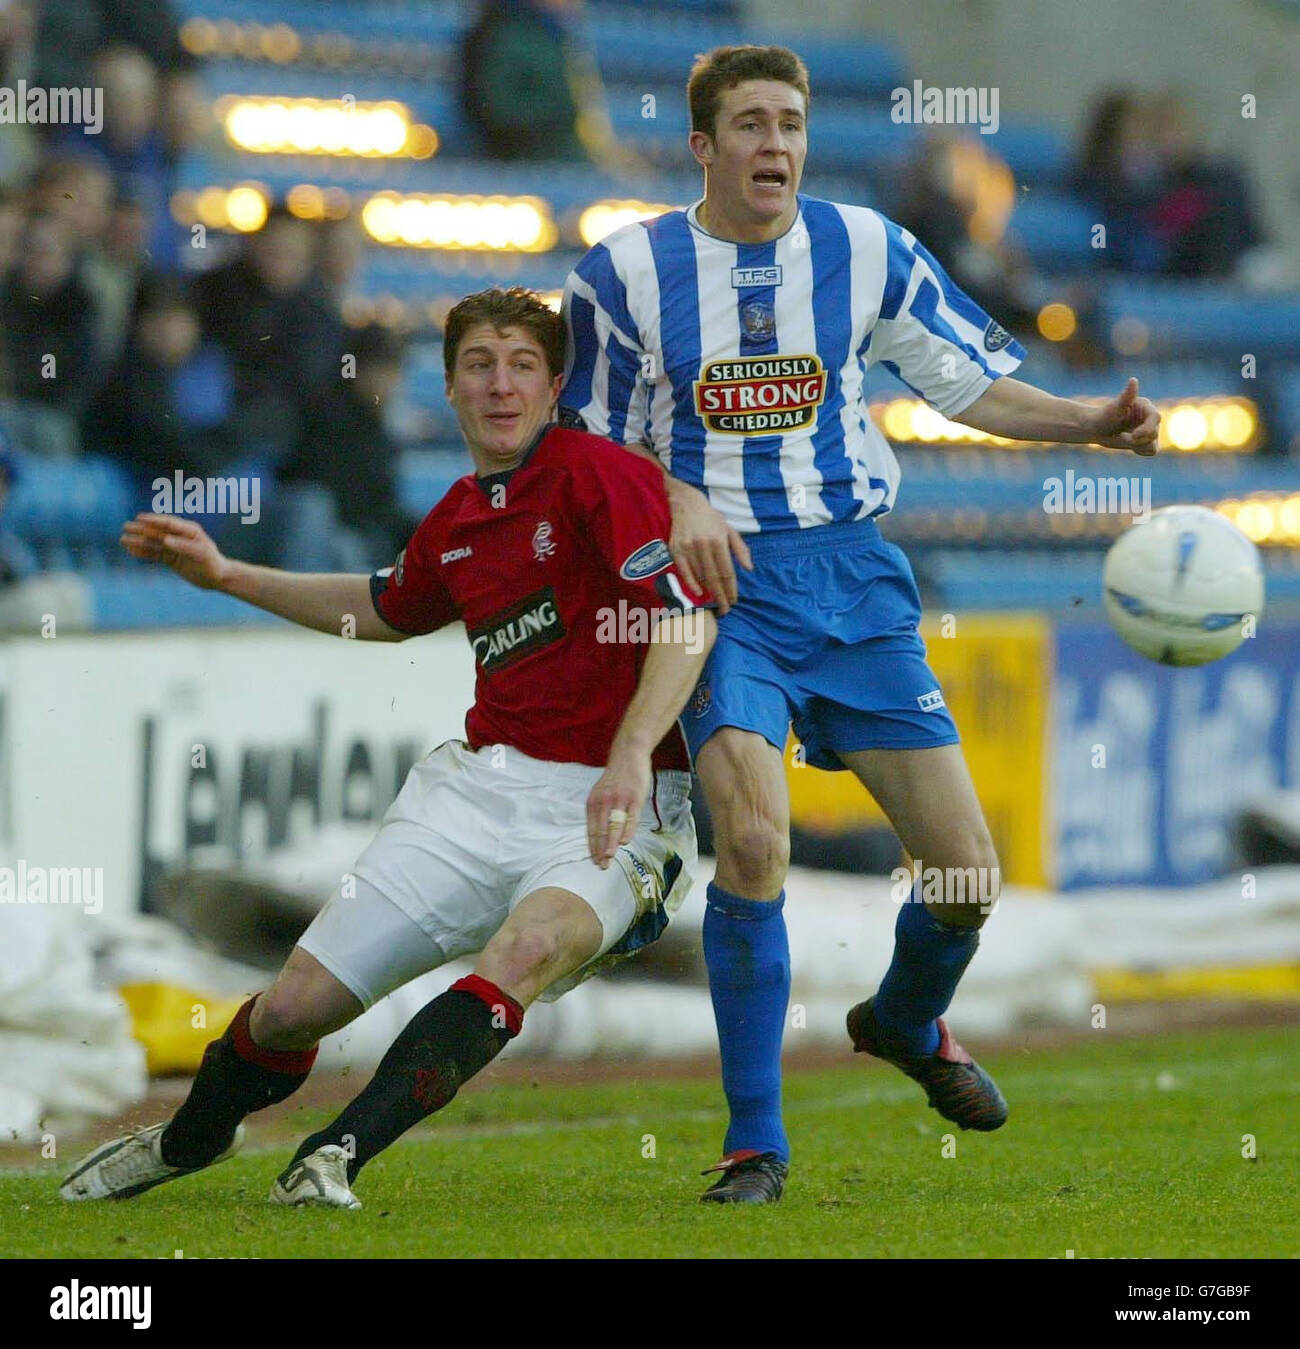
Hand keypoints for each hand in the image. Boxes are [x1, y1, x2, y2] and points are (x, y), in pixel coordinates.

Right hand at [120, 513, 228, 589]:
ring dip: (139, 541)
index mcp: (190, 531)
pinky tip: (131, 550)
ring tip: (123, 539)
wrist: (218, 578)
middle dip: (141, 529)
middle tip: (125, 526)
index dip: (154, 520)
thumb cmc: (212, 564)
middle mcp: (181, 537)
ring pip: (154, 543)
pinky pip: (155, 554)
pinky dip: (144, 552)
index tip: (140, 518)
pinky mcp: (172, 558)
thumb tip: (165, 540)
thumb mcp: (201, 555)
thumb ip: (184, 547)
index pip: (169, 523)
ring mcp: (175, 547)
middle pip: (158, 531)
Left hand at [586, 748, 650, 868]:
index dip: (593, 847)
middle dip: (600, 850)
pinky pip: (631, 817)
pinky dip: (627, 830)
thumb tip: (600, 833)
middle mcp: (604, 802)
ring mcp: (619, 800)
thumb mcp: (601, 792)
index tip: (594, 861)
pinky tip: (625, 842)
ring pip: (613, 826)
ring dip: (611, 844)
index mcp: (594, 803)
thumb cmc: (616, 777)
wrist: (628, 754)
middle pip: (600, 831)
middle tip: (602, 866)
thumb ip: (600, 811)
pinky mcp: (634, 797)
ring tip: (609, 858)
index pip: (591, 830)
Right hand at [667, 480, 752, 614]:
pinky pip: (684, 570)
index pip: (727, 571)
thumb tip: (749, 568)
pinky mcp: (675, 548)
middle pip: (713, 577)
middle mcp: (703, 545)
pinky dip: (690, 583)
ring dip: (708, 590)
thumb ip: (740, 549)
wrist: (685, 504)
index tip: (734, 600)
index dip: (731, 588)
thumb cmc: (711, 518)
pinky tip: (698, 592)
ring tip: (714, 602)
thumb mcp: (729, 530)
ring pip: (699, 575)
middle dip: (720, 596)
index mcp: (719, 540)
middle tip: (725, 609)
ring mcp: (688, 547)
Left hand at [1089, 377, 1159, 454]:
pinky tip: (1128, 444)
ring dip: (1137, 445)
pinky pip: (1151, 451)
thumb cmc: (1104, 416)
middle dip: (1137, 439)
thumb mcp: (1115, 407)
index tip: (1134, 435)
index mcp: (1146, 406)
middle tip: (1122, 435)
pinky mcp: (1145, 441)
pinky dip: (1140, 450)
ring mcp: (1149, 430)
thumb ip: (1127, 396)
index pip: (1156, 418)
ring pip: (1152, 444)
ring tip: (1124, 438)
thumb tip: (1133, 380)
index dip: (1147, 429)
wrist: (1096, 429)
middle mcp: (1150, 417)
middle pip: (1154, 433)